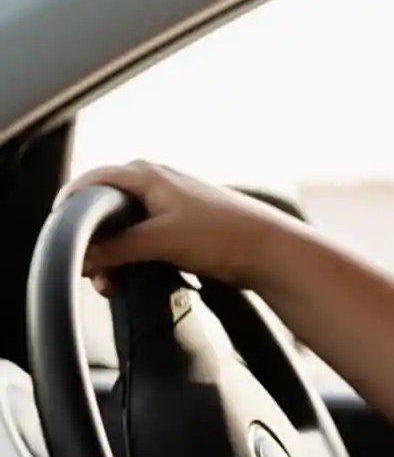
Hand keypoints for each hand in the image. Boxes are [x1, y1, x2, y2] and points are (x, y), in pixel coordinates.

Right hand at [57, 161, 299, 289]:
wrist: (271, 252)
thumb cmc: (224, 235)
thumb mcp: (161, 240)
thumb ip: (117, 248)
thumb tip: (83, 257)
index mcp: (149, 175)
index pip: (93, 180)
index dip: (72, 205)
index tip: (60, 232)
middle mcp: (158, 184)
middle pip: (107, 208)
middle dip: (95, 240)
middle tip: (93, 269)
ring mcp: (172, 206)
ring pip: (126, 228)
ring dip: (115, 254)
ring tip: (113, 281)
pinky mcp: (184, 228)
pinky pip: (146, 240)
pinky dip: (135, 257)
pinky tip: (135, 278)